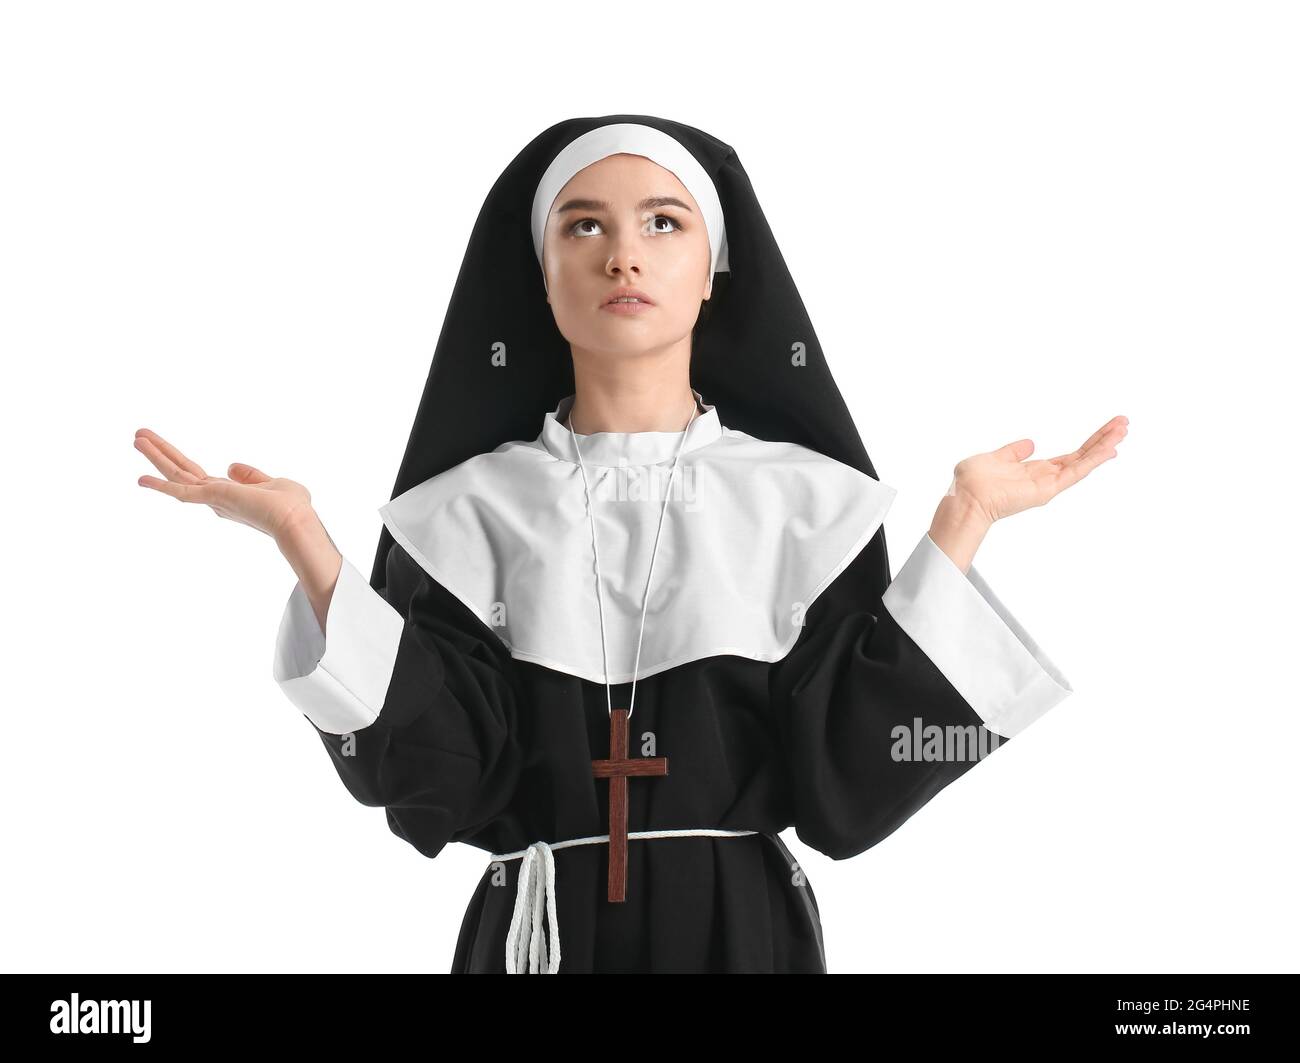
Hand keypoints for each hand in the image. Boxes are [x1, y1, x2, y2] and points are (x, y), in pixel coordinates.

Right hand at [134, 427, 314, 543]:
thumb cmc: (291, 507)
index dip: (179, 460)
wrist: (295, 520)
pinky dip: (160, 486)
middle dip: (160, 452)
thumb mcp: (273, 483)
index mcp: (228, 495)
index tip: (164, 449)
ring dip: (156, 456)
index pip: (196, 475)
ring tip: (136, 437)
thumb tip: (230, 466)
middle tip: (139, 435)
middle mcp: (215, 498)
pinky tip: (140, 479)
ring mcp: (212, 499)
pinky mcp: (212, 499)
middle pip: (180, 471)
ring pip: (176, 474)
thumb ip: (252, 476)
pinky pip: (180, 492)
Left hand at [948, 415, 1129, 524]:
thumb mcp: (994, 458)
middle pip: (1082, 457)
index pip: (1070, 456)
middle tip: (1125, 423)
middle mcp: (1046, 478)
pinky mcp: (1047, 490)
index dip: (1090, 443)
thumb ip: (1012, 452)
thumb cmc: (972, 482)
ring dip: (1105, 446)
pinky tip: (1110, 448)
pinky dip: (1093, 460)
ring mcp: (1048, 485)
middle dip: (1104, 439)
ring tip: (1124, 429)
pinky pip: (1075, 473)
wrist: (964, 497)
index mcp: (1035, 471)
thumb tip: (1030, 443)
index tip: (1109, 428)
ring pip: (1084, 463)